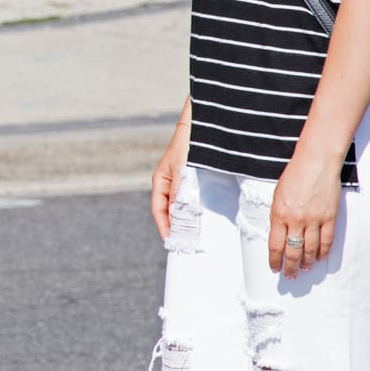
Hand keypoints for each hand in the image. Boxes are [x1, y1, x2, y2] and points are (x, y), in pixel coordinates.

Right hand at [150, 107, 192, 241]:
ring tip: (200, 236)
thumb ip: (179, 192)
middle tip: (187, 244)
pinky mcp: (197, 182)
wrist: (203, 126)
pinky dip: (200, 212)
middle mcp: (171, 185)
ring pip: (184, 208)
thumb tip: (177, 216)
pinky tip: (211, 219)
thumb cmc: (188, 146)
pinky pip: (196, 201)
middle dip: (178, 228)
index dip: (164, 227)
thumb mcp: (181, 171)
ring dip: (190, 221)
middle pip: (171, 212)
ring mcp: (184, 183)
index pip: (158, 211)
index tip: (172, 241)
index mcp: (161, 182)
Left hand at [268, 153, 341, 277]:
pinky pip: (326, 241)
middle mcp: (296, 221)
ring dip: (307, 262)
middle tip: (290, 276)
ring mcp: (314, 220)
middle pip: (293, 252)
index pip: (275, 245)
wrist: (315, 163)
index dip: (275, 260)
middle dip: (290, 267)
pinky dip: (322, 252)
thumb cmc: (294, 177)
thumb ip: (278, 216)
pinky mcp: (329, 218)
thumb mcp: (277, 196)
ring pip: (310, 250)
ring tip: (304, 269)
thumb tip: (280, 235)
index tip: (275, 269)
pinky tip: (319, 258)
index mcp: (279, 215)